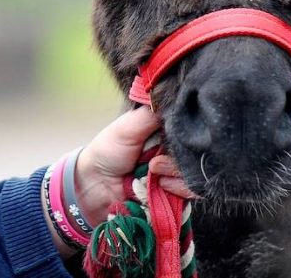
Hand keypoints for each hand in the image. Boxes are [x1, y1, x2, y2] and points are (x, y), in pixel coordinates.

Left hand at [43, 107, 190, 259]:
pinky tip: (160, 186)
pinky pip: (192, 193)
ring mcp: (178, 172)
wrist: (94, 188)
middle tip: (155, 162)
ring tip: (153, 172)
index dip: (187, 130)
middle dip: (179, 157)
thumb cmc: (108, 151)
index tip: (176, 135)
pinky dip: (178, 190)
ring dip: (176, 174)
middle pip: (196, 151)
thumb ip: (151, 113)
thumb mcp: (128, 126)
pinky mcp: (178, 195)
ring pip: (196, 172)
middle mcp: (175, 150)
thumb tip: (173, 94)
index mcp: (166, 130)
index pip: (190, 126)